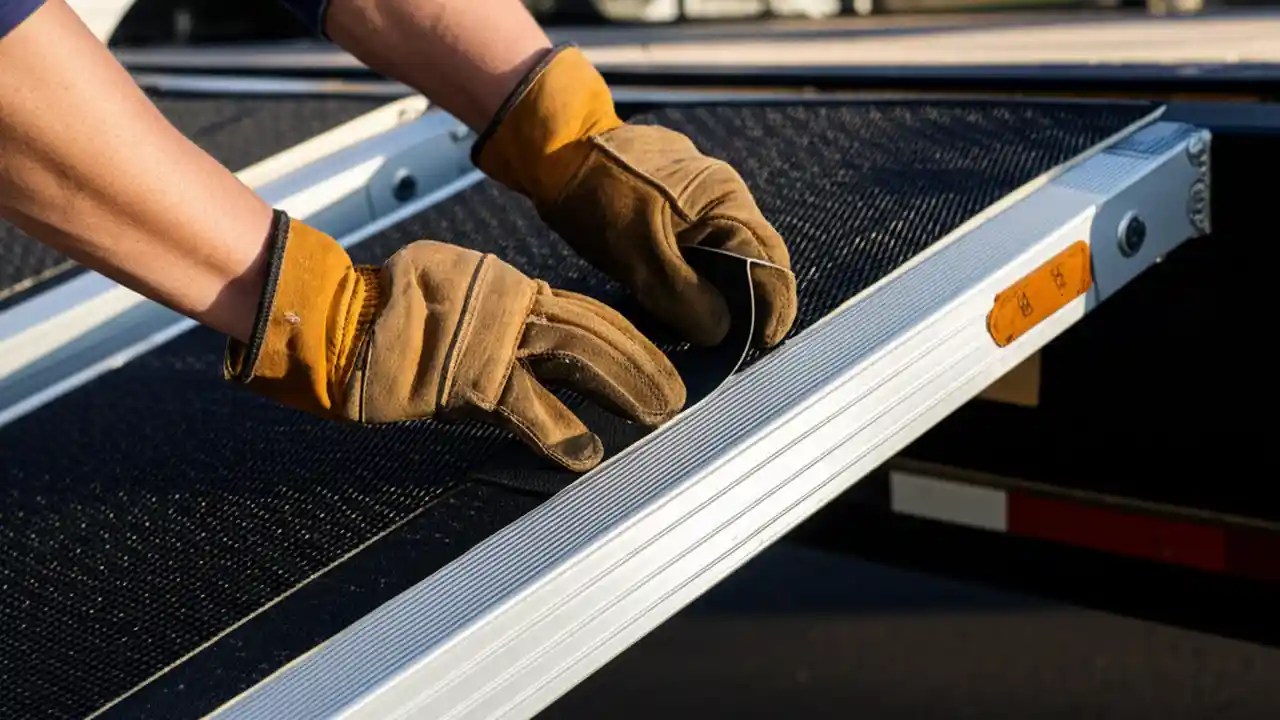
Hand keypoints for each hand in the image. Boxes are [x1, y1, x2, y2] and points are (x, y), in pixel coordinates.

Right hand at [224, 211, 685, 471]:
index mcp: (511, 290)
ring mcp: (495, 338)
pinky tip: (588, 454)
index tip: (661, 355)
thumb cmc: (388, 313)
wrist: (338, 319)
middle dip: (641, 361)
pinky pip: (528, 406)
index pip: (586, 313)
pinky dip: (561, 431)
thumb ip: (498, 318)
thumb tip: (529, 346)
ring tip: (660, 413)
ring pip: (579, 356)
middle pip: (595, 332)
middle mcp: (513, 306)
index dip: (629, 337)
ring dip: (625, 385)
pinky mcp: (471, 374)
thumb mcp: (455, 297)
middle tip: (677, 393)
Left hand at [472, 45, 796, 347]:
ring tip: (702, 326)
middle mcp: (724, 193)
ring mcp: (701, 192)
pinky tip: (675, 295)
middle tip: (731, 343)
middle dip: (746, 303)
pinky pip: (700, 241)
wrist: (556, 146)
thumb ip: (684, 296)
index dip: (773, 307)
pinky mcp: (677, 197)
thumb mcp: (638, 255)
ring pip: (724, 252)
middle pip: (752, 258)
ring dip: (717, 290)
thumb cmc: (597, 196)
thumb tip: (720, 333)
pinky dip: (695, 271)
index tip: (763, 344)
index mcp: (726, 200)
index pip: (770, 261)